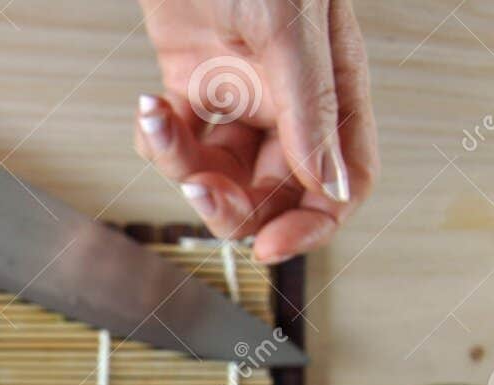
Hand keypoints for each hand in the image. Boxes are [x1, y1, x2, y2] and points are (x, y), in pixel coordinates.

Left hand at [134, 0, 376, 262]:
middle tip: (197, 185)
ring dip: (182, 166)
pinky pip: (177, 144)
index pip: (342, 182)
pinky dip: (157, 137)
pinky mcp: (191, 88)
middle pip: (272, 193)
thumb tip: (331, 185)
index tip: (271, 247)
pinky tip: (151, 105)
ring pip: (217, 175)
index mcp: (335, 91)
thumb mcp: (289, 29)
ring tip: (161, 122)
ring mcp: (238, 98)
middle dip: (231, 202)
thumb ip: (311, 110)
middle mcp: (290, 103)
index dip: (313, 223)